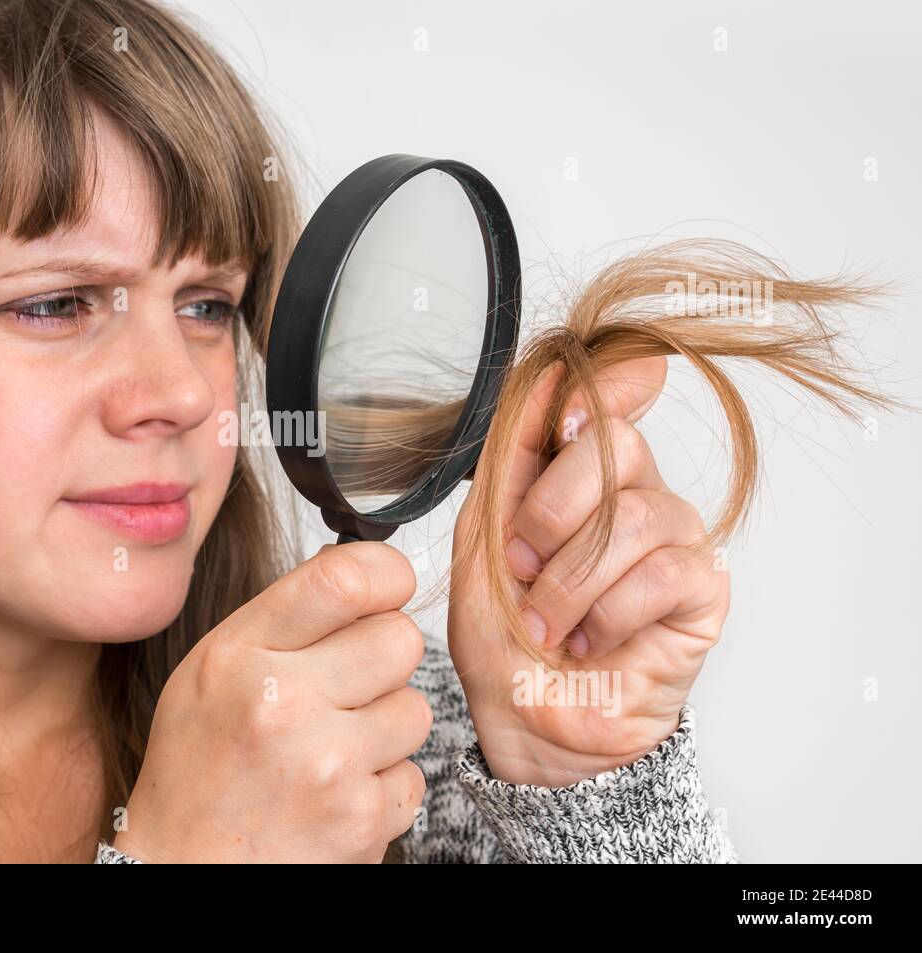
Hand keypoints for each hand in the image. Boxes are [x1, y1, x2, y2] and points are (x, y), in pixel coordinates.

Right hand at [114, 541, 431, 861]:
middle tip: (348, 687)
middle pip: (401, 638)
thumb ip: (283, 623)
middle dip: (385, 659)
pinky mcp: (361, 820)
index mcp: (240, 655)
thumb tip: (367, 583)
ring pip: (415, 708)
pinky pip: (414, 775)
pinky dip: (384, 785)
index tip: (389, 587)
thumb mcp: (210, 673)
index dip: (386, 574)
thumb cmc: (199, 770)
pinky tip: (336, 793)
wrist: (186, 871)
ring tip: (332, 748)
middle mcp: (284, 703)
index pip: (344, 577)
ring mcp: (328, 764)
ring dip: (386, 727)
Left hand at [448, 356, 729, 786]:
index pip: (607, 395)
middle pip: (614, 444)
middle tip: (521, 570)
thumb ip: (513, 456)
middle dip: (547, 514)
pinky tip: (590, 642)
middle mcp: (634, 492)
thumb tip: (550, 371)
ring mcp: (675, 538)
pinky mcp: (703, 590)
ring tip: (546, 624)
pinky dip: (606, 616)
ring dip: (569, 580)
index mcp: (580, 472)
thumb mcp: (483, 535)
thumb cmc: (504, 634)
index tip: (580, 406)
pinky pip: (660, 573)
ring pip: (632, 515)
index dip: (606, 380)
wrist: (525, 718)